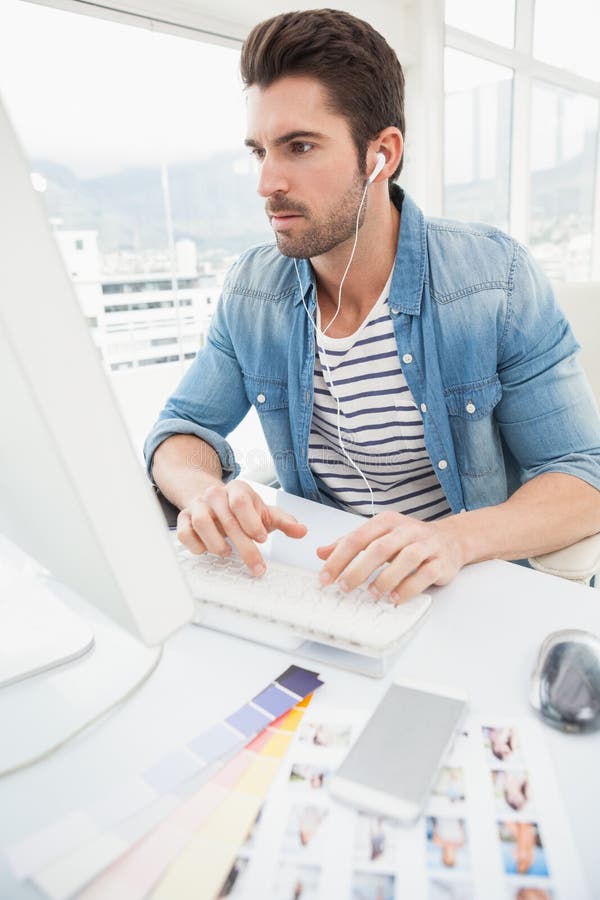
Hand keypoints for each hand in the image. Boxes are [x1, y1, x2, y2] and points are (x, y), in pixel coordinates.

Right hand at [176, 480, 306, 573]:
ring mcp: (197, 506)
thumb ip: (284, 521)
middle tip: (257, 566)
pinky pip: (184, 532)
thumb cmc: (241, 508)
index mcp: (237, 489)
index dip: (251, 522)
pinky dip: (196, 545)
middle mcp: (215, 495)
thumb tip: (302, 530)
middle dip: (244, 547)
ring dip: (216, 543)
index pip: (240, 502)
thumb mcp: (264, 511)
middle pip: (226, 519)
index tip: (261, 538)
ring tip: (228, 553)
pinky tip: (207, 550)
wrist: (212, 498)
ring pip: (201, 522)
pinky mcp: (183, 518)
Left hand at [316, 510, 464, 602]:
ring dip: (386, 578)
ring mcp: (426, 545)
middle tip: (344, 587)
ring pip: (406, 559)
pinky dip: (409, 587)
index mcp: (387, 522)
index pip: (357, 538)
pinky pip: (425, 574)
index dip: (338, 558)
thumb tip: (321, 553)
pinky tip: (395, 598)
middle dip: (358, 569)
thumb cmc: (408, 540)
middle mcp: (406, 530)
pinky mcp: (441, 562)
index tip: (325, 578)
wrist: (451, 539)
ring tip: (372, 594)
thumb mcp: (378, 536)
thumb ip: (351, 544)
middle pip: (379, 548)